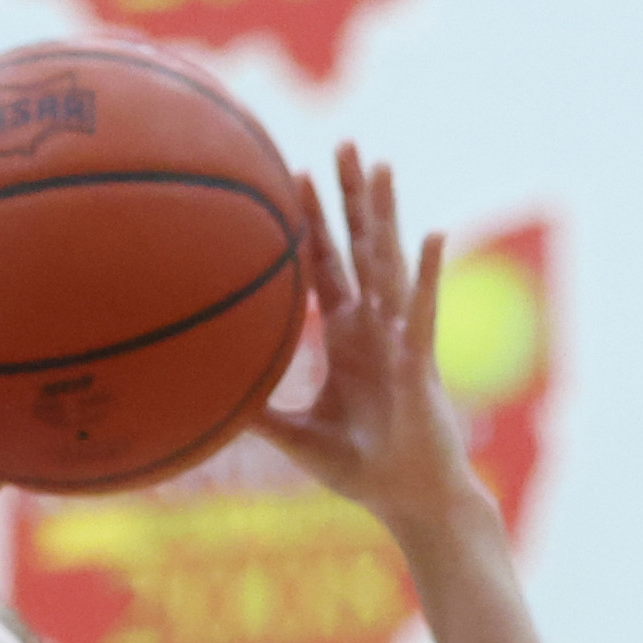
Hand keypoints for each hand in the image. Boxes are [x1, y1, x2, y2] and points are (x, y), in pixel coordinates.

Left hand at [257, 147, 474, 533]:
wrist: (408, 501)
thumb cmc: (362, 471)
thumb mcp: (298, 438)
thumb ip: (260, 414)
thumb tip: (209, 401)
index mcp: (349, 338)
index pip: (327, 268)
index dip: (312, 225)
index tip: (293, 176)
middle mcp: (375, 328)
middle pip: (360, 248)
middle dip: (349, 198)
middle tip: (341, 142)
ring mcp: (399, 339)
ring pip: (390, 264)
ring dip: (385, 214)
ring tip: (380, 164)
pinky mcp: (420, 363)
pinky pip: (423, 313)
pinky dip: (428, 275)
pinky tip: (433, 234)